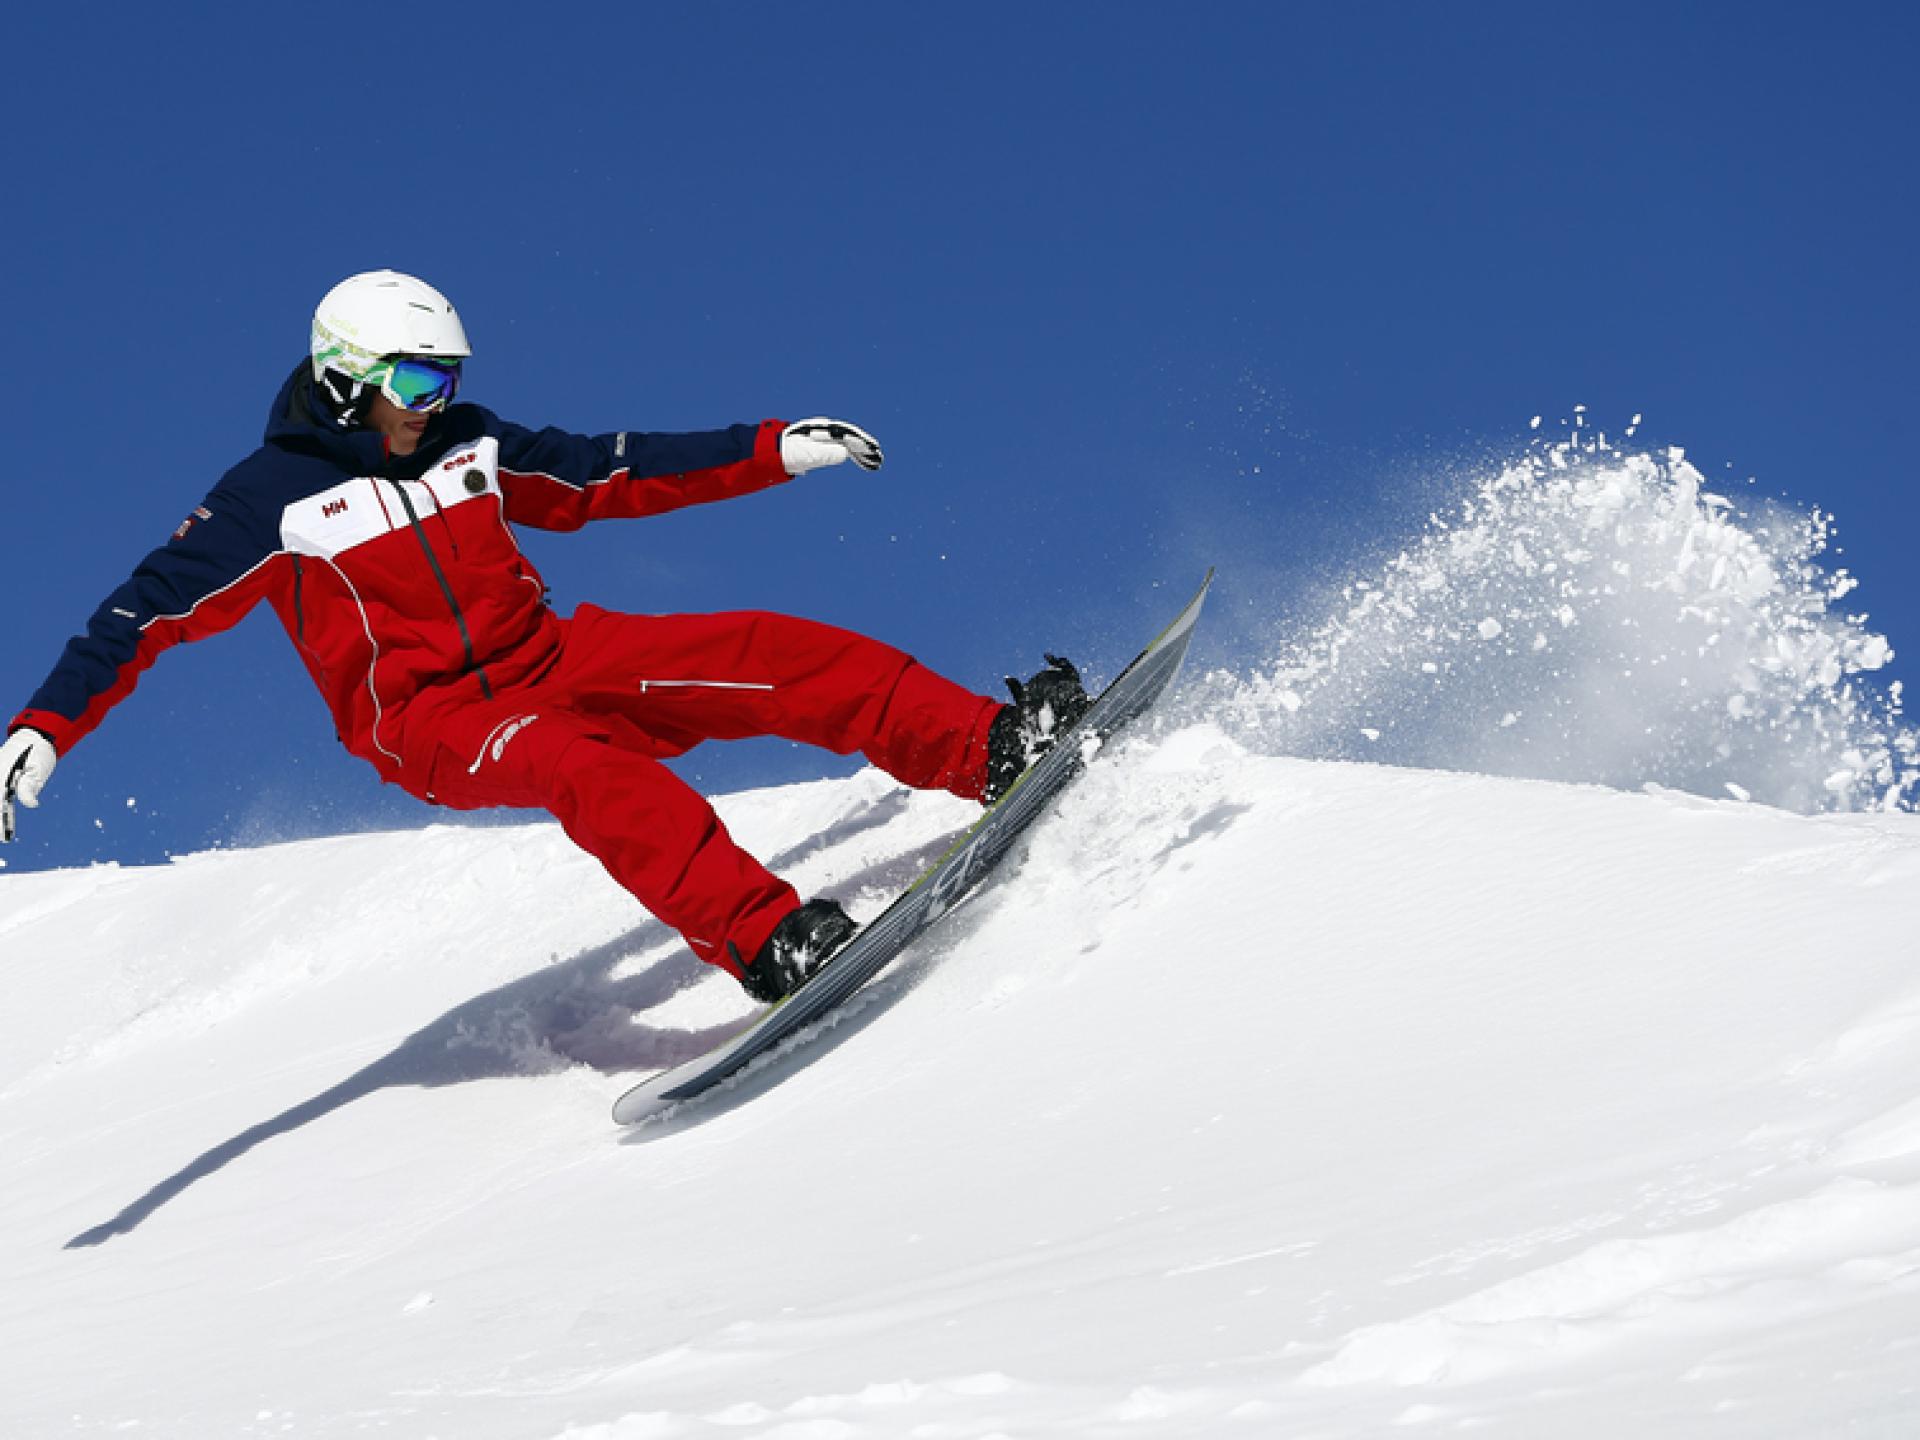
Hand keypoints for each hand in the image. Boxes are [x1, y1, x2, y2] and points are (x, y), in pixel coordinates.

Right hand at [1, 727, 56, 842]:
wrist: (33, 735)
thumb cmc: (37, 752)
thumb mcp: (38, 769)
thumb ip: (30, 788)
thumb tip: (32, 804)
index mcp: (2, 777)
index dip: (1, 822)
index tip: (3, 838)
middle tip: (2, 838)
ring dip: (0, 814)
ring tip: (2, 834)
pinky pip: (0, 793)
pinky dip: (2, 808)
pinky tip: (3, 819)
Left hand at [781, 418, 884, 475]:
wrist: (770, 451)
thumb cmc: (788, 452)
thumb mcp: (806, 455)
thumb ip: (824, 454)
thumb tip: (844, 453)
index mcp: (822, 429)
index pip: (847, 434)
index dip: (862, 442)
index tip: (874, 451)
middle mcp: (825, 431)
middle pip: (850, 437)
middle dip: (865, 448)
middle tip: (880, 459)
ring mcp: (823, 438)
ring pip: (847, 443)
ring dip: (861, 452)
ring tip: (875, 463)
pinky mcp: (822, 446)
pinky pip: (842, 448)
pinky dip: (852, 455)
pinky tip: (860, 461)